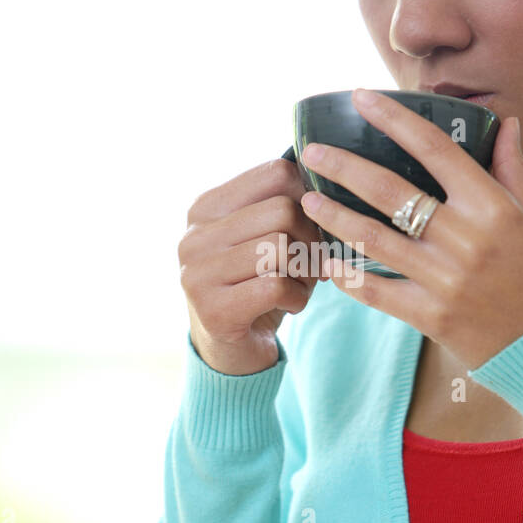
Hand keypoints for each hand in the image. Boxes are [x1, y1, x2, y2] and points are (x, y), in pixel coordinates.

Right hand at [179, 157, 325, 374]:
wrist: (233, 349)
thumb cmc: (257, 283)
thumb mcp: (266, 237)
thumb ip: (285, 205)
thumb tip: (328, 183)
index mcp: (207, 207)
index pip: (275, 173)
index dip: (310, 198)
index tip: (313, 225)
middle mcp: (194, 236)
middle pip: (283, 211)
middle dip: (312, 239)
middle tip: (314, 262)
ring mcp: (198, 274)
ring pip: (280, 247)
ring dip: (306, 271)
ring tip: (301, 283)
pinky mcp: (212, 310)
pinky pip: (276, 286)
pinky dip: (298, 297)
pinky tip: (290, 304)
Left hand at [298, 88, 522, 371]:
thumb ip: (515, 171)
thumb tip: (507, 123)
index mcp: (494, 207)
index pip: (436, 149)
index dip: (394, 119)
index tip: (361, 98)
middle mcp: (467, 239)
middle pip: (391, 191)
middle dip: (344, 166)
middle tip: (312, 151)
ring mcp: (446, 280)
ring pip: (374, 239)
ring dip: (335, 216)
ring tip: (308, 201)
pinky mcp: (433, 318)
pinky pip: (378, 292)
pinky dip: (348, 278)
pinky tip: (327, 263)